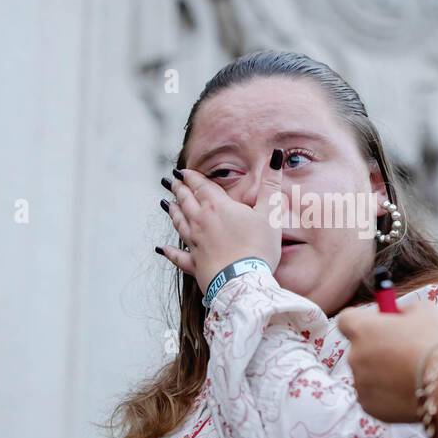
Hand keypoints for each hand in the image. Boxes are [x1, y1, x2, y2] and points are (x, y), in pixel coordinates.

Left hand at [157, 151, 283, 292]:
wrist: (244, 282)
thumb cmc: (258, 247)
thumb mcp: (270, 212)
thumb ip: (271, 184)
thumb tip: (276, 155)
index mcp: (218, 206)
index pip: (201, 186)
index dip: (192, 177)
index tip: (183, 171)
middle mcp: (201, 222)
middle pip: (186, 201)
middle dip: (178, 189)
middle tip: (170, 181)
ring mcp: (195, 244)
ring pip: (179, 224)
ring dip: (172, 212)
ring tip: (166, 204)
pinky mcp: (194, 264)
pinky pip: (178, 256)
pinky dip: (169, 252)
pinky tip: (161, 248)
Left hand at [336, 301, 437, 424]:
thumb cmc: (435, 343)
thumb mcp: (425, 310)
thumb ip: (404, 309)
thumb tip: (398, 314)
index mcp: (362, 329)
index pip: (346, 319)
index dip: (363, 321)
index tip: (381, 324)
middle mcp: (354, 356)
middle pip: (359, 349)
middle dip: (376, 349)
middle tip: (404, 351)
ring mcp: (360, 384)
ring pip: (367, 374)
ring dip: (382, 372)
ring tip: (411, 374)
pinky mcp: (369, 407)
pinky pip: (374, 395)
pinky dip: (387, 394)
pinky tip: (408, 391)